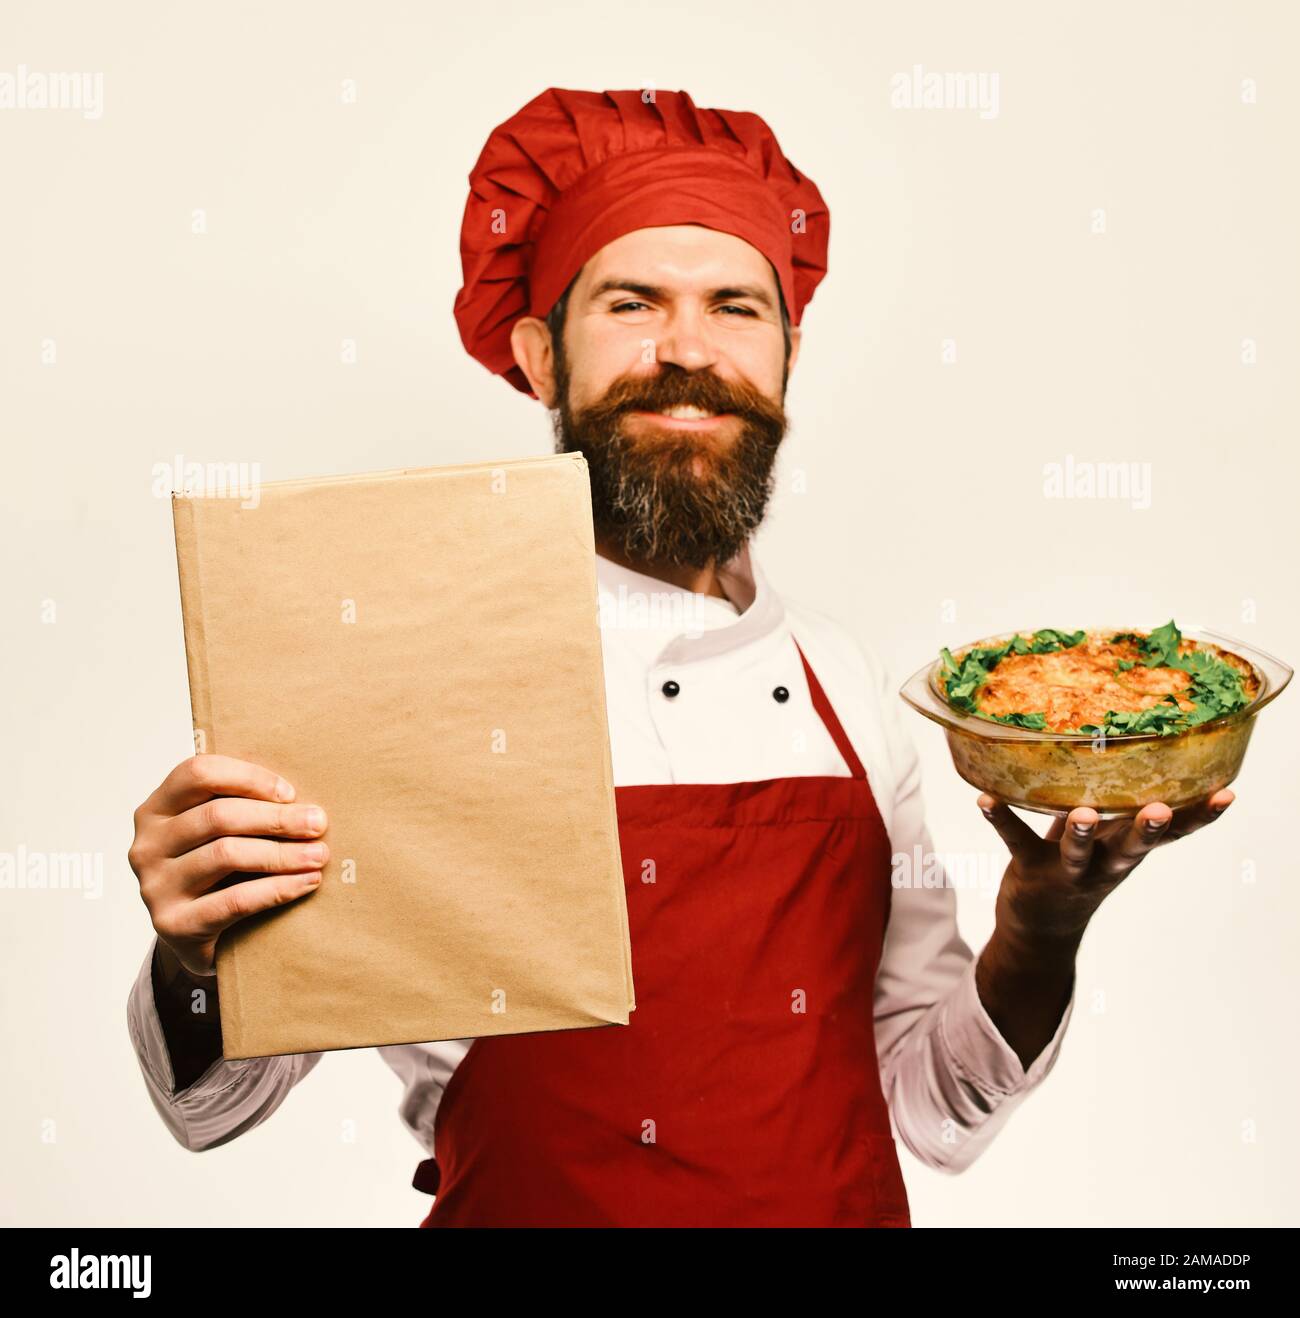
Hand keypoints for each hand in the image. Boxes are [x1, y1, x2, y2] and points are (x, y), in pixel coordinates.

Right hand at [128, 754, 329, 976]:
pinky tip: (307, 882)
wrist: (195, 936)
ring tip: (319, 854)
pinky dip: (278, 888)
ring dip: (282, 853)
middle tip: (318, 823)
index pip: (198, 774)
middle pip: (218, 816)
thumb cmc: (217, 872)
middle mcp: (147, 845)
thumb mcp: (218, 833)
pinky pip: (235, 900)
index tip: (290, 793)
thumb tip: (304, 798)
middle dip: (276, 818)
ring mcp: (155, 887)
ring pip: (227, 855)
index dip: (248, 778)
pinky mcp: (173, 924)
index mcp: (156, 809)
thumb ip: (242, 806)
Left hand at [972, 788, 1234, 1068]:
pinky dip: (1000, 819)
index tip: (1227, 794)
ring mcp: (1068, 870)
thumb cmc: (1075, 869)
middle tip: (1161, 810)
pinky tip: (985, 799)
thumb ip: (1113, 805)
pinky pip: (1016, 841)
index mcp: (1126, 850)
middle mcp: (1104, 863)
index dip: (1199, 816)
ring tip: (1084, 815)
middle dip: (1148, 829)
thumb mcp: (1102, 842)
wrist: (1038, 933)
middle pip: (1134, 846)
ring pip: (1079, 852)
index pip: (1172, 834)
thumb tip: (1120, 752)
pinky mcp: (1030, 870)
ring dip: (1081, 835)